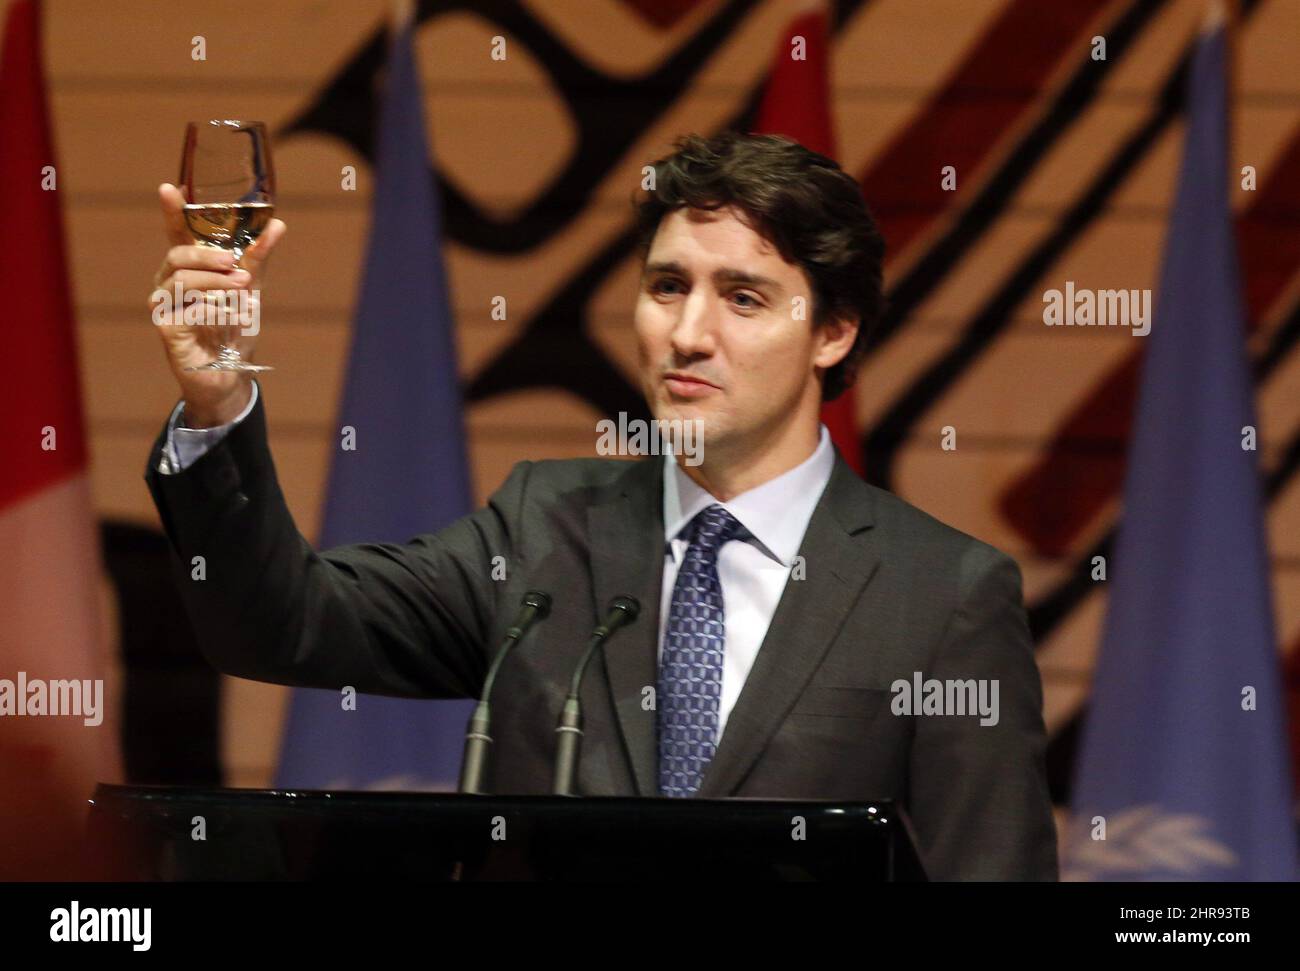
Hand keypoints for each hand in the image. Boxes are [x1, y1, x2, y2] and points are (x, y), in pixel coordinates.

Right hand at [148, 182, 286, 425]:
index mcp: (187, 268)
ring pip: (182, 281)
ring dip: (217, 283)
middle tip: (236, 266)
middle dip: (208, 256)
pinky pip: (187, 311)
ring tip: (243, 290)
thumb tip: (278, 224)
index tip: (170, 188)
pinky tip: (232, 317)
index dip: (172, 211)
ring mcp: (164, 306)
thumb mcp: (251, 290)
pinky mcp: (167, 330)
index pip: (176, 234)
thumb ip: (258, 258)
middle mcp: (169, 283)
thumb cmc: (234, 329)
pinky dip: (215, 311)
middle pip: (178, 255)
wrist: (232, 375)